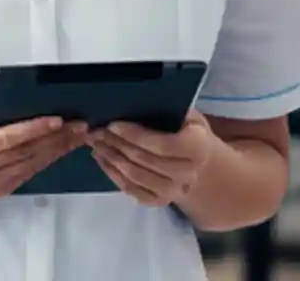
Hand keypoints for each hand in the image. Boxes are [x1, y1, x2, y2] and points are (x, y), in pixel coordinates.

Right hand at [0, 93, 88, 204]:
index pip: (7, 138)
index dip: (34, 129)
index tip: (56, 119)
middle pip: (25, 152)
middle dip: (55, 139)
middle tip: (79, 126)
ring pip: (29, 166)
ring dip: (55, 152)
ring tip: (76, 138)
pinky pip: (23, 177)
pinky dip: (42, 163)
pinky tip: (56, 152)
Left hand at [87, 110, 216, 206]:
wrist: (203, 167)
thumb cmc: (191, 135)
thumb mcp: (190, 118)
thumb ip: (172, 110)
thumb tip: (141, 99)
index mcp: (197, 149)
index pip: (160, 144)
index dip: (133, 135)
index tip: (112, 125)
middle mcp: (187, 174)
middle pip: (144, 160)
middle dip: (116, 144)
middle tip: (96, 131)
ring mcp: (173, 191)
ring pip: (135, 176)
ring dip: (110, 159)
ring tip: (95, 143)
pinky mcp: (160, 201)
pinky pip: (131, 190)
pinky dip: (112, 174)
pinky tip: (101, 159)